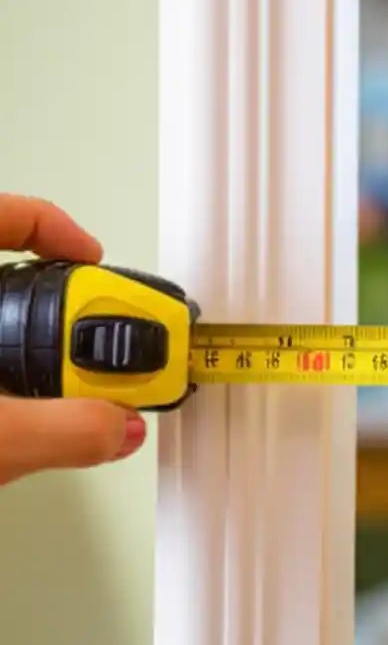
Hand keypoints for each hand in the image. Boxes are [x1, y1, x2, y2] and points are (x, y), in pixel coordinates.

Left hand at [0, 194, 145, 484]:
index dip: (53, 227)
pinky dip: (6, 373)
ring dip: (25, 344)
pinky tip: (14, 409)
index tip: (92, 259)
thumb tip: (117, 426)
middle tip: (88, 332)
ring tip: (51, 384)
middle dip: (53, 301)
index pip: (3, 214)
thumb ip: (68, 430)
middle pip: (2, 272)